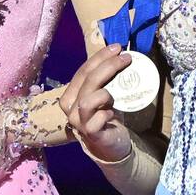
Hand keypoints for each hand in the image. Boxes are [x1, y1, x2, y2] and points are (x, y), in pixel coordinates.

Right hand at [62, 43, 134, 162]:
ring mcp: (78, 122)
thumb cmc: (105, 117)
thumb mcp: (102, 96)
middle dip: (107, 65)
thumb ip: (104, 81)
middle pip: (87, 80)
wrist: (110, 146)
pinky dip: (106, 112)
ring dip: (105, 92)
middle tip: (125, 58)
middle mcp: (70, 108)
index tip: (117, 48)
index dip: (99, 58)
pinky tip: (113, 112)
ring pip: (88, 99)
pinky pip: (96, 119)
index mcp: (70, 95)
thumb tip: (119, 55)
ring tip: (115, 94)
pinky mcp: (90, 133)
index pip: (82, 71)